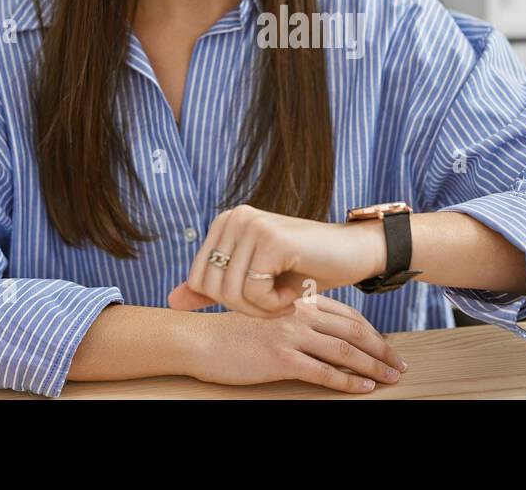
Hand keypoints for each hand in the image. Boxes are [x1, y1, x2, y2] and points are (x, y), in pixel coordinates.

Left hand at [167, 204, 383, 316]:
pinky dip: (276, 304)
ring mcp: (252, 224)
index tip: (262, 292)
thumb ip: (214, 289)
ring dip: (264, 308)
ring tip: (287, 291)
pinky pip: (255, 293)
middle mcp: (234, 216)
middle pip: (214, 289)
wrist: (353, 254)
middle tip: (277, 296)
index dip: (231, 300)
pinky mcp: (272, 239)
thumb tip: (172, 302)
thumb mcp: (255, 280)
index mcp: (225, 222)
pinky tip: (296, 289)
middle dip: (246, 307)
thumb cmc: (306, 267)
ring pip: (233, 294)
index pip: (199, 280)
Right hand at [185, 294, 406, 393]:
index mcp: (298, 302)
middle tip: (398, 364)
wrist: (199, 340)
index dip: (372, 332)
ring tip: (389, 378)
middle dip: (381, 349)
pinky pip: (323, 371)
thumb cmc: (230, 332)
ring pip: (344, 351)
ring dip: (373, 366)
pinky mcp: (281, 358)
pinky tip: (363, 388)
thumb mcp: (268, 317)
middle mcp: (299, 315)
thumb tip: (320, 333)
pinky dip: (347, 381)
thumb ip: (294, 319)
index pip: (347, 315)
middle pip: (353, 332)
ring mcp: (291, 335)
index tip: (386, 346)